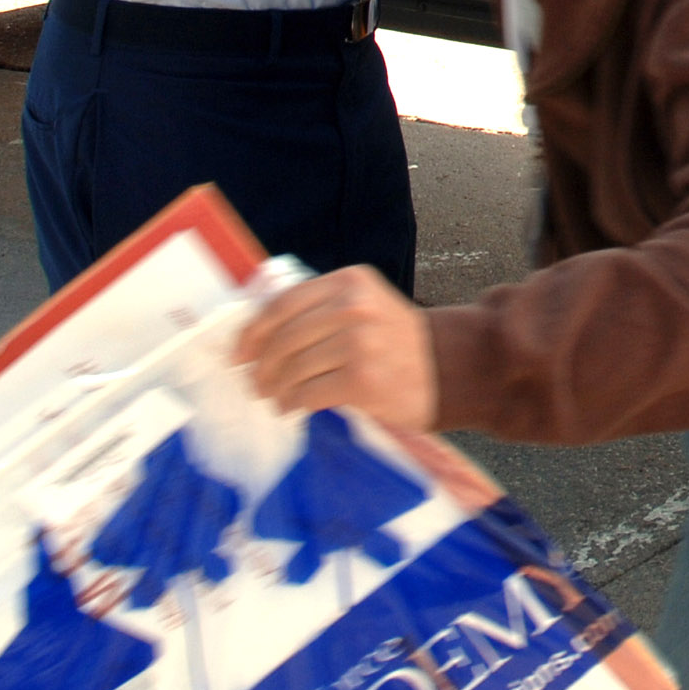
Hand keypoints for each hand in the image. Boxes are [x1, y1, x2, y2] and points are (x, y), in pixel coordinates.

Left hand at [236, 265, 436, 431]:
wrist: (449, 367)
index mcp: (350, 281)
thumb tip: (258, 332)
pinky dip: (293, 403)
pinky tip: (292, 408)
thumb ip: (321, 308)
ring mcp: (359, 343)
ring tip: (275, 398)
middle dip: (262, 365)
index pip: (284, 303)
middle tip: (256, 382)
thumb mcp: (365, 305)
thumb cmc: (397, 341)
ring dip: (276, 388)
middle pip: (284, 337)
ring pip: (293, 368)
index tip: (239, 353)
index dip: (253, 331)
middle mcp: (354, 307)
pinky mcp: (363, 380)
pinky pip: (308, 393)